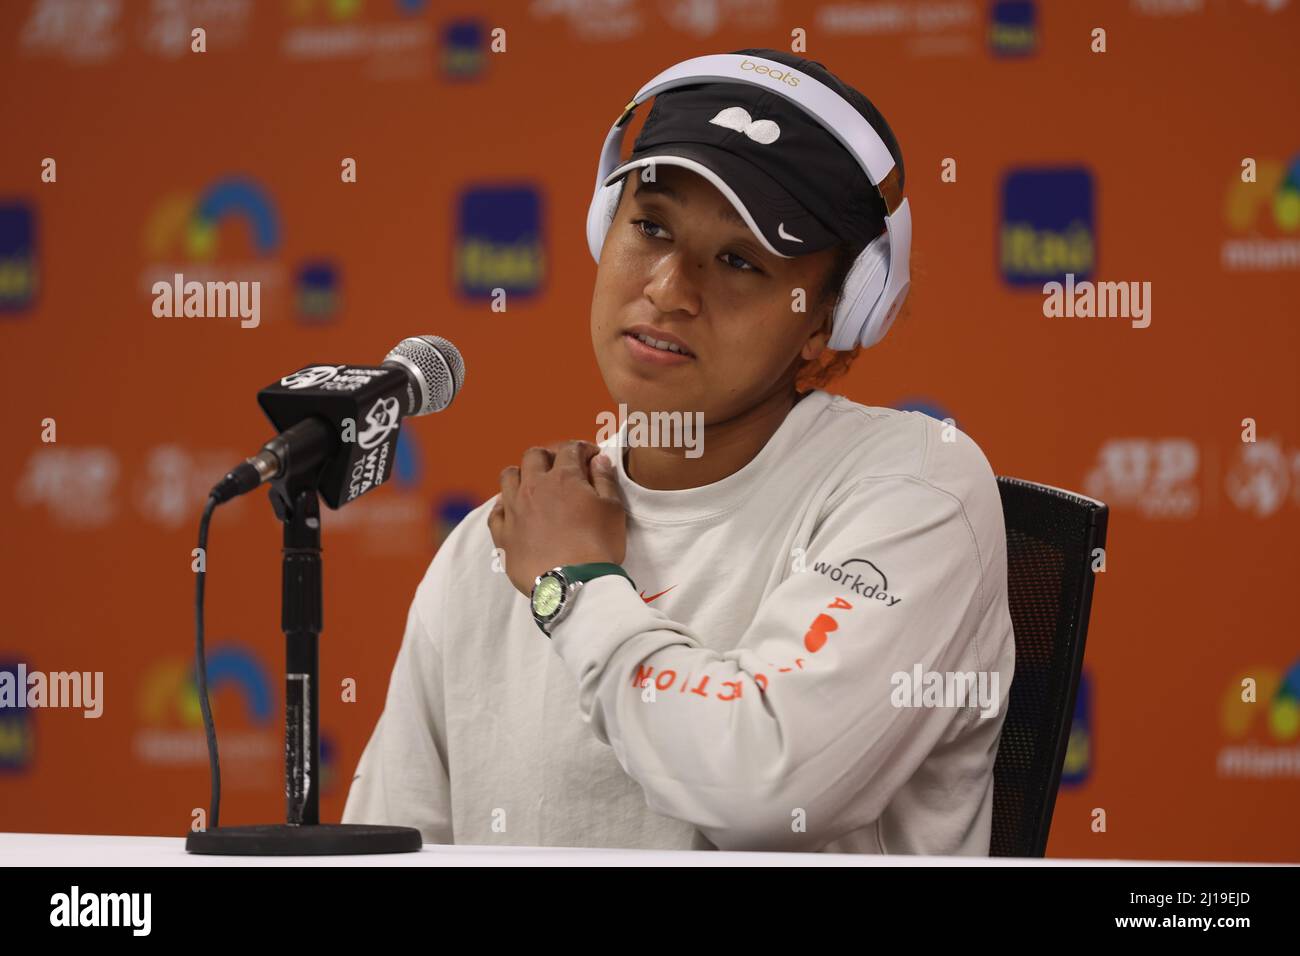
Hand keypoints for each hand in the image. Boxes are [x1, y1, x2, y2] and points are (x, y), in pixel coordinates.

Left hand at [488, 440, 625, 597]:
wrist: (573, 586)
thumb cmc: (598, 547)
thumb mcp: (613, 510)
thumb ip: (604, 480)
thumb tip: (599, 460)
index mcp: (563, 478)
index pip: (570, 449)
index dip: (583, 449)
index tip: (591, 457)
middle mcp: (533, 488)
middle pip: (533, 456)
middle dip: (549, 456)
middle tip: (561, 467)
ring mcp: (514, 511)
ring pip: (508, 477)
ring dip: (521, 474)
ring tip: (533, 485)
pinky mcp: (503, 535)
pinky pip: (495, 512)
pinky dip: (504, 506)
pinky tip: (513, 510)